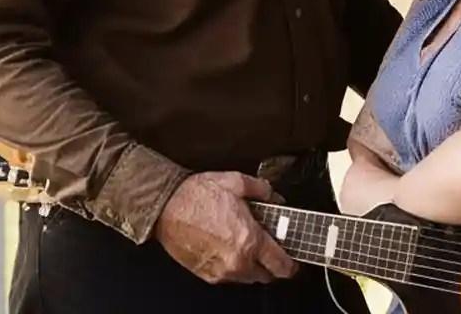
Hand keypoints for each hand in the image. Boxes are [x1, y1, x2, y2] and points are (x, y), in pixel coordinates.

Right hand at [154, 171, 297, 283]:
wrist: (165, 206)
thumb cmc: (196, 195)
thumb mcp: (236, 182)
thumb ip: (262, 190)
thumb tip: (274, 197)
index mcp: (249, 240)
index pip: (282, 265)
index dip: (293, 265)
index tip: (295, 260)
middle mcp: (237, 261)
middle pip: (267, 276)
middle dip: (272, 265)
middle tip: (271, 248)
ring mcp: (221, 270)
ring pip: (248, 278)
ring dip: (253, 267)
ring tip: (249, 246)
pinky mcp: (206, 274)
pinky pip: (229, 277)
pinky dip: (235, 267)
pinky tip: (230, 249)